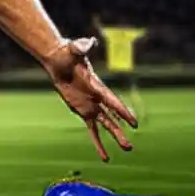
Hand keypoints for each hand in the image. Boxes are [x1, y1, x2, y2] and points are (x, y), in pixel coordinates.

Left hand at [43, 37, 138, 161]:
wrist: (60, 59)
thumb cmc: (69, 53)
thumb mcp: (75, 49)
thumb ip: (82, 47)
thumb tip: (88, 41)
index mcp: (98, 86)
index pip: (113, 102)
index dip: (123, 112)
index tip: (134, 123)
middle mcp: (98, 99)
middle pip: (112, 118)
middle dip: (120, 131)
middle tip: (130, 146)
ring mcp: (91, 106)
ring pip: (106, 125)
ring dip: (115, 137)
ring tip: (127, 149)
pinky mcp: (82, 111)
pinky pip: (92, 128)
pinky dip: (97, 141)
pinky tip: (104, 154)